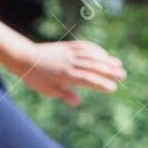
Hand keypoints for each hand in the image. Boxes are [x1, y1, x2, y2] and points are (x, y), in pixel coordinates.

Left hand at [8, 39, 125, 105]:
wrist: (25, 57)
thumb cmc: (35, 77)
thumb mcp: (48, 90)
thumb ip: (64, 95)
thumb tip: (78, 102)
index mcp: (65, 75)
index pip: (87, 80)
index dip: (101, 84)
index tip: (112, 88)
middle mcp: (69, 63)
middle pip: (93, 66)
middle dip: (109, 70)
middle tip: (123, 75)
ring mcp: (70, 53)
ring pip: (91, 55)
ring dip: (106, 59)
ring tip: (119, 64)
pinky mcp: (68, 46)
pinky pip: (85, 47)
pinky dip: (96, 50)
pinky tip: (104, 54)